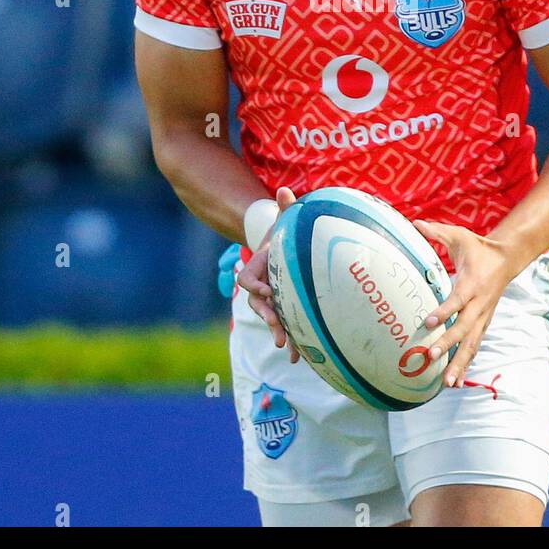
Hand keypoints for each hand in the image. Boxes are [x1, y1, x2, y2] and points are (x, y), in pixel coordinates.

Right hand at [237, 187, 299, 362]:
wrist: (288, 246)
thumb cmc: (286, 232)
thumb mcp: (286, 220)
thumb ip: (287, 207)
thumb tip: (285, 190)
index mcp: (259, 267)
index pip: (248, 279)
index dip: (255, 286)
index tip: (267, 291)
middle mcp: (262, 286)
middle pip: (258, 304)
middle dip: (267, 316)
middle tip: (275, 325)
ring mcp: (273, 299)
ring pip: (271, 319)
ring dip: (279, 333)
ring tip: (287, 348)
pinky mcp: (286, 309)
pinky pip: (286, 326)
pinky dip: (293, 342)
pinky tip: (300, 358)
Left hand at [413, 220, 517, 387]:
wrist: (507, 259)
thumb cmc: (478, 248)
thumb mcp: (459, 236)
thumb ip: (437, 232)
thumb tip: (415, 223)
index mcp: (471, 284)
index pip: (457, 300)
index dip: (444, 311)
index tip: (429, 322)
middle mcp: (479, 304)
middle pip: (464, 328)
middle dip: (449, 344)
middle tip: (431, 356)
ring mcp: (483, 317)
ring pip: (471, 344)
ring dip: (459, 363)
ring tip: (447, 382)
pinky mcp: (484, 324)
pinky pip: (474, 346)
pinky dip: (466, 364)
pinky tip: (456, 381)